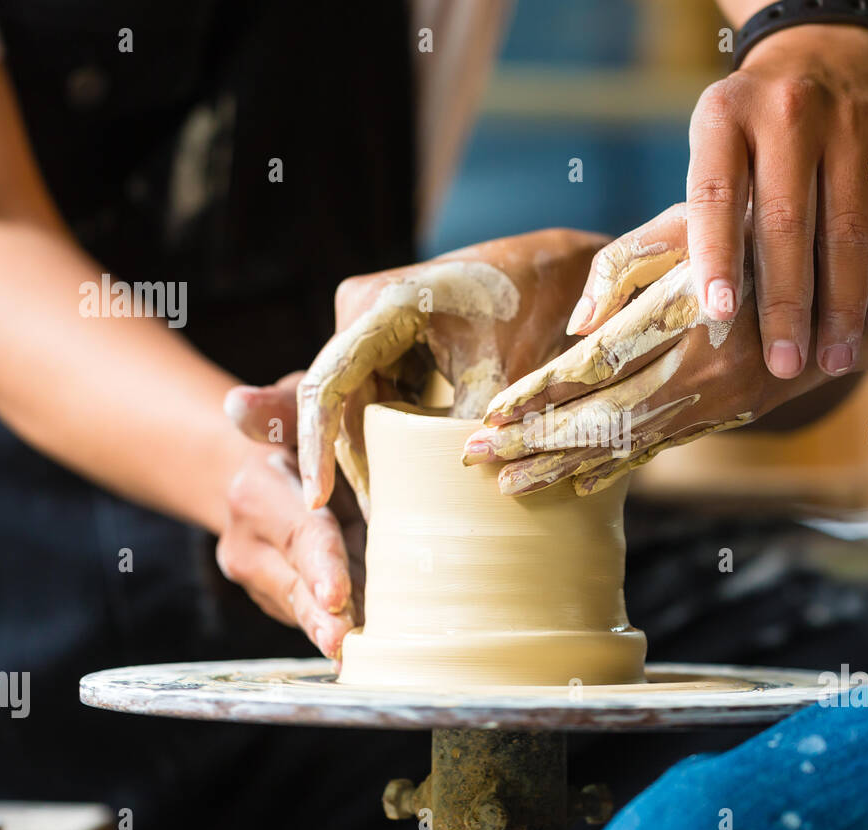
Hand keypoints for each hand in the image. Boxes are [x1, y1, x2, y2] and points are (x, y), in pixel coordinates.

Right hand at [216, 372, 363, 659]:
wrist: (253, 469)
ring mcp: (262, 579)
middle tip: (347, 645)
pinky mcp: (278, 598)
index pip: (297, 533)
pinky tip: (373, 644)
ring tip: (366, 653)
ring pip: (303, 610)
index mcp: (257, 495)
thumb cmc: (290, 430)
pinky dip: (342, 629)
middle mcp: (249, 545)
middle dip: (322, 618)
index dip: (319, 563)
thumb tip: (237, 404)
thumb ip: (272, 406)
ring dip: (335, 632)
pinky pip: (312, 616)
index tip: (337, 593)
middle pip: (295, 586)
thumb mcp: (290, 404)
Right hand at [296, 228, 607, 511]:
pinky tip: (407, 483)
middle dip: (356, 463)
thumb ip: (467, 426)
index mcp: (379, 306)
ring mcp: (372, 329)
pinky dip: (393, 440)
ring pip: (358, 408)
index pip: (327, 385)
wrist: (551, 268)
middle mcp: (361, 313)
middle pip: (339, 404)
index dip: (316, 445)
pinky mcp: (390, 346)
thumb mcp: (501, 367)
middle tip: (376, 522)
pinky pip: (381, 401)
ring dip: (374, 457)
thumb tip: (443, 493)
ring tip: (391, 514)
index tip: (317, 500)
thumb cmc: (529, 303)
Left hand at [463, 247, 838, 495]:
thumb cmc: (756, 235)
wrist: (852, 292)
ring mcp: (719, 401)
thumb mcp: (692, 224)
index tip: (491, 415)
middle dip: (534, 442)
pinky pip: (662, 449)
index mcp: (684, 314)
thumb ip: (626, 267)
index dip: (541, 392)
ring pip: (628, 445)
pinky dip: (616, 468)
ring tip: (510, 487)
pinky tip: (578, 484)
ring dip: (565, 468)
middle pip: (602, 417)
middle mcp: (702, 369)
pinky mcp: (729, 415)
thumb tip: (576, 328)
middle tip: (475, 460)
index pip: (596, 364)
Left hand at [566, 25, 867, 379]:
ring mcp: (852, 118)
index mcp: (724, 119)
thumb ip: (649, 243)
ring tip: (836, 360)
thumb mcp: (702, 161)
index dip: (716, 254)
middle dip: (787, 303)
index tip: (719, 312)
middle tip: (785, 365)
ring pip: (850, 226)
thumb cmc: (754, 140)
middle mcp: (788, 111)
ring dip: (844, 303)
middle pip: (786, 221)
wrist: (837, 51)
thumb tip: (584, 326)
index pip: (715, 194)